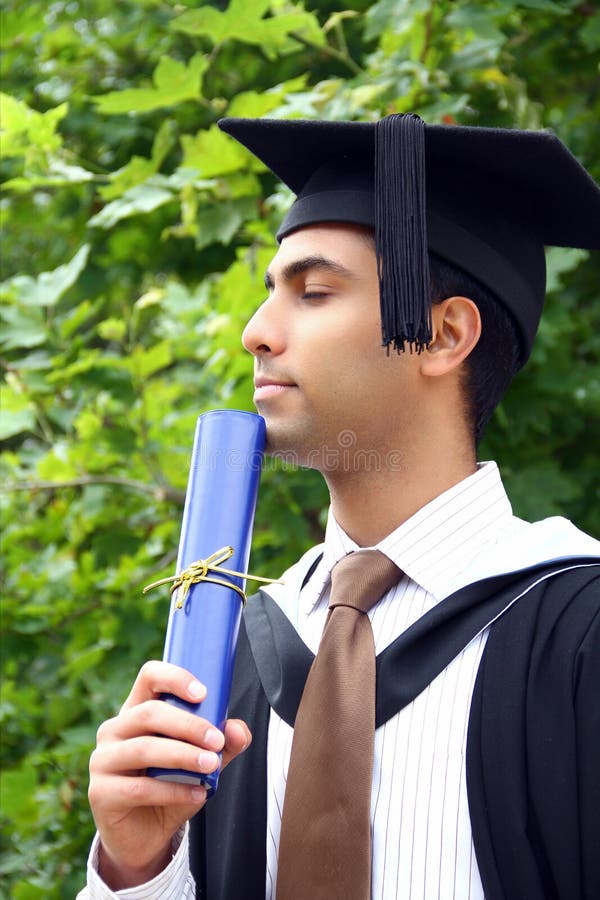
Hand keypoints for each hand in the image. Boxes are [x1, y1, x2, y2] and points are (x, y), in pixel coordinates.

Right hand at [88, 660, 250, 888]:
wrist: (145, 836)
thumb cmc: (171, 786)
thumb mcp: (201, 762)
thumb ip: (222, 744)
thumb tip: (237, 730)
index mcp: (137, 710)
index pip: (149, 677)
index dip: (174, 678)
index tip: (203, 693)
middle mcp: (114, 729)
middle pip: (149, 713)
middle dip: (188, 725)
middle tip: (217, 741)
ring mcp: (102, 760)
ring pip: (144, 748)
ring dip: (183, 756)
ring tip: (211, 765)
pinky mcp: (100, 792)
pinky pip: (140, 788)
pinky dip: (174, 791)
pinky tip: (198, 795)